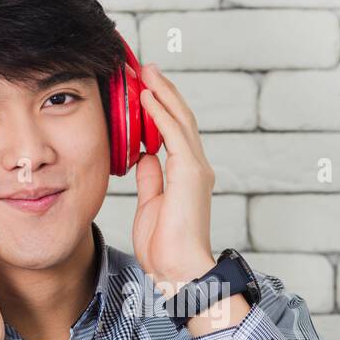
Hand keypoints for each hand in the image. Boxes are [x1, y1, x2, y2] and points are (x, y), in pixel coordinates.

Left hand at [132, 63, 216, 297]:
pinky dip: (160, 113)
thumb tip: (144, 156)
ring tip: (145, 71)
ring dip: (162, 93)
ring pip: (180, 120)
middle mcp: (196, 167)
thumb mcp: (151, 205)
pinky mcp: (190, 173)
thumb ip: (150, 179)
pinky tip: (147, 96)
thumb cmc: (165, 247)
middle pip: (180, 119)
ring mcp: (196, 169)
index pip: (174, 132)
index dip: (160, 108)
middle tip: (145, 68)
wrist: (178, 270)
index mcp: (187, 175)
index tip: (144, 88)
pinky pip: (174, 135)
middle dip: (163, 91)